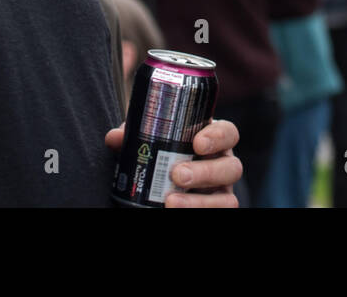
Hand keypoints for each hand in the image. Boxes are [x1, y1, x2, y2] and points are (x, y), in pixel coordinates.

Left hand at [105, 118, 241, 207]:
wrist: (163, 186)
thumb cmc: (164, 156)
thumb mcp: (153, 142)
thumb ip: (137, 136)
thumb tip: (114, 137)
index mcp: (212, 142)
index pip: (228, 133)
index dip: (218, 137)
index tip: (197, 143)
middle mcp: (223, 166)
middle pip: (231, 168)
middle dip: (205, 172)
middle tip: (177, 175)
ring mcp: (222, 192)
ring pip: (227, 198)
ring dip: (200, 202)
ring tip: (171, 202)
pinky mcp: (217, 208)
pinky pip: (220, 213)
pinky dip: (199, 213)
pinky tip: (175, 212)